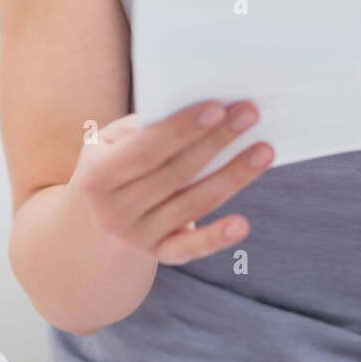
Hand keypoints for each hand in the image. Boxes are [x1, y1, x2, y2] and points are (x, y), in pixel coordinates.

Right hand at [71, 100, 273, 265]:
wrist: (95, 219)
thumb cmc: (117, 161)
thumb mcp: (112, 141)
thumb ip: (145, 126)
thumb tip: (196, 110)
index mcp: (96, 176)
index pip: (145, 150)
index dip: (182, 129)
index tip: (218, 107)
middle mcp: (113, 211)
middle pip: (175, 174)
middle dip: (216, 142)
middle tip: (250, 114)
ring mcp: (136, 236)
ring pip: (192, 205)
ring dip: (232, 176)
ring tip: (265, 150)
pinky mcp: (158, 254)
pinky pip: (190, 248)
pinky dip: (216, 238)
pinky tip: (242, 224)